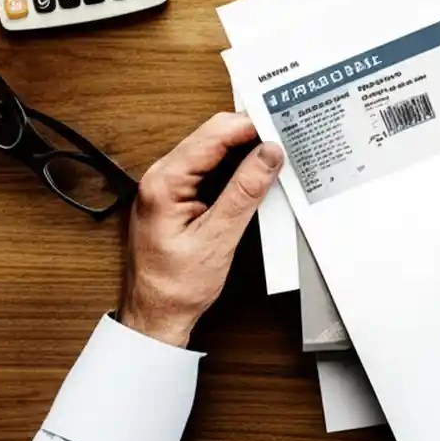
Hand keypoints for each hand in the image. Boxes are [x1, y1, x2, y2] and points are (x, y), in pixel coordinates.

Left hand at [119, 113, 282, 347]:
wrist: (155, 317)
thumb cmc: (174, 287)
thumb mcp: (217, 238)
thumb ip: (244, 192)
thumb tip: (268, 156)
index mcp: (163, 183)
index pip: (212, 136)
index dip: (249, 126)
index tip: (279, 124)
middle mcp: (160, 178)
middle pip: (211, 137)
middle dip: (249, 133)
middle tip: (284, 136)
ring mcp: (167, 186)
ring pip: (212, 151)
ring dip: (243, 150)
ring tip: (276, 153)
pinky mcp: (177, 197)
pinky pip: (209, 170)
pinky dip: (234, 168)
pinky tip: (256, 173)